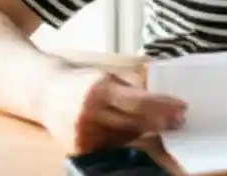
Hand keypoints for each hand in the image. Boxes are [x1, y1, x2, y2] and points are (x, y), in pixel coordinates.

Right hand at [41, 66, 187, 153]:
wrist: (44, 94)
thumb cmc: (82, 82)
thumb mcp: (107, 76)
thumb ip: (132, 86)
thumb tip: (163, 96)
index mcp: (98, 90)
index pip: (138, 101)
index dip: (162, 106)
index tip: (182, 106)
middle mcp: (90, 114)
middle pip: (135, 123)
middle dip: (161, 122)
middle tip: (180, 120)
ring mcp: (84, 134)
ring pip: (126, 137)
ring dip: (144, 130)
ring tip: (157, 122)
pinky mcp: (80, 149)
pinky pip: (112, 146)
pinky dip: (125, 138)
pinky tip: (130, 129)